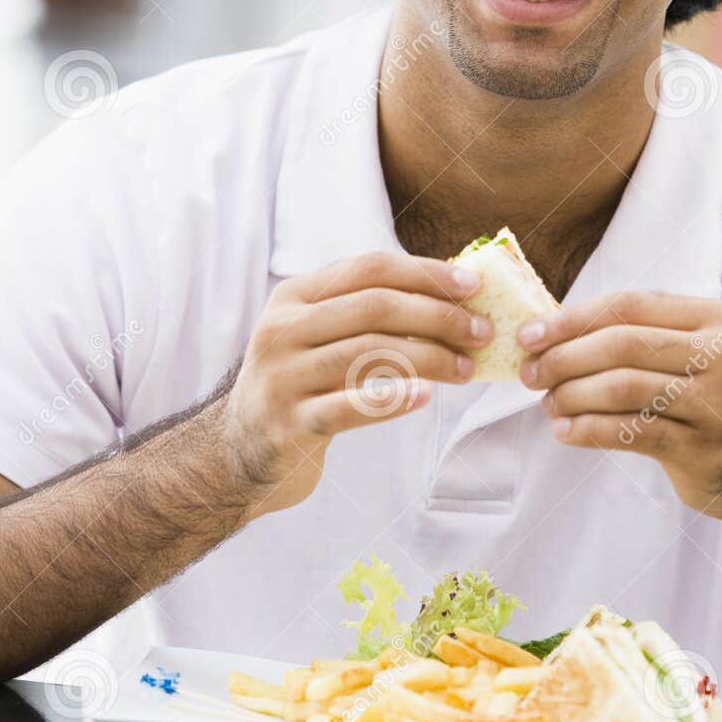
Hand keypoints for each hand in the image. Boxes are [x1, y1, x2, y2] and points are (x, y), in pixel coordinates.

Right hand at [217, 251, 490, 514]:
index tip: (474, 286)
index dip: (425, 273)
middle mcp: (283, 329)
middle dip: (438, 316)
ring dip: (429, 358)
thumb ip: (365, 311)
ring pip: (368, 353)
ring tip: (467, 369)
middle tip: (482, 333)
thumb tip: (451, 293)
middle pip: (374, 307)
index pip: (369, 269)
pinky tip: (425, 397)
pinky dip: (392, 400)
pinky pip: (350, 408)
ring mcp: (283, 377)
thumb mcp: (317, 335)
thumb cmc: (301, 385)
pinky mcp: (290, 424)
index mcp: (295, 297)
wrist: (239, 452)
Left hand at [518, 292, 721, 517]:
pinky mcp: (703, 449)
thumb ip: (634, 333)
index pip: (629, 306)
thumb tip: (549, 331)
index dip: (572, 319)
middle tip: (531, 373)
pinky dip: (589, 430)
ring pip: (624, 388)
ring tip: (549, 404)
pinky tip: (566, 431)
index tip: (530, 336)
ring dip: (572, 395)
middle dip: (565, 357)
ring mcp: (717, 404)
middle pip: (624, 344)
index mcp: (713, 318)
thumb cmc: (705, 396)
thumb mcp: (687, 350)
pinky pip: (632, 432)